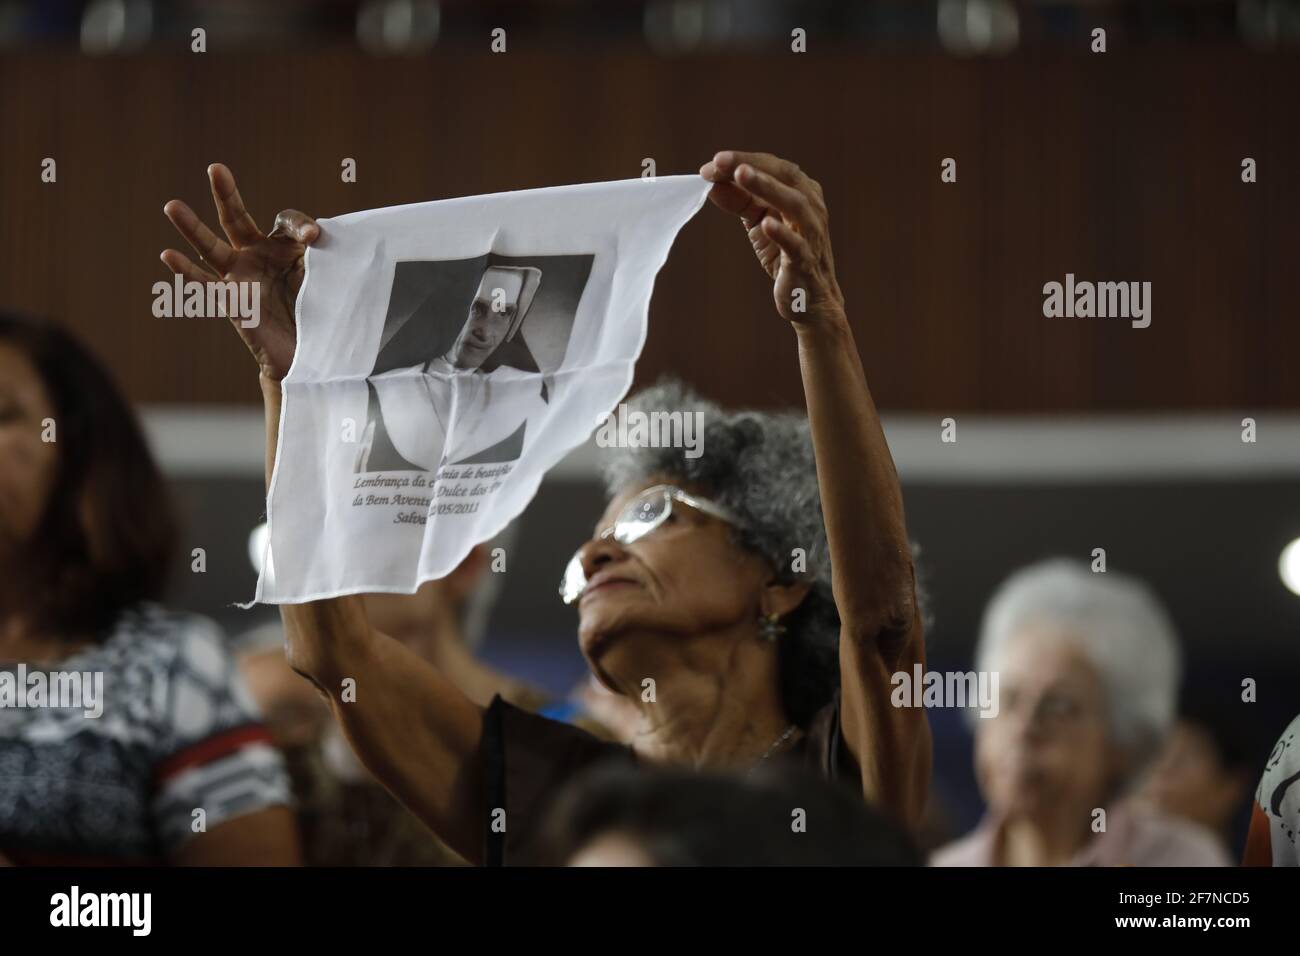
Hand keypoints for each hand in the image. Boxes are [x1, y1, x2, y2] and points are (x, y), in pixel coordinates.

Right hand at [161, 165, 319, 379]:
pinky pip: (206, 285)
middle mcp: (256, 255)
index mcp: (282, 246)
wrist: (310, 351)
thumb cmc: (320, 312)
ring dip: (191, 227)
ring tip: (171, 206)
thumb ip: (324, 255)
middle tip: (216, 168)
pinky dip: (186, 272)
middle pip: (237, 219)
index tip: (314, 239)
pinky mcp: (232, 301)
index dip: (299, 226)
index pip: (285, 221)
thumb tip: (317, 237)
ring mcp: (240, 277)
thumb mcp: (327, 277)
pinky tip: (168, 256)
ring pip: (211, 247)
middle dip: (226, 194)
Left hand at [700, 150, 844, 325]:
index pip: (772, 166)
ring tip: (741, 175)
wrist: (807, 298)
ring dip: (767, 187)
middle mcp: (811, 206)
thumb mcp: (758, 221)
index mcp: (801, 191)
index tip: (714, 162)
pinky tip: (766, 224)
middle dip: (752, 165)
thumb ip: (739, 200)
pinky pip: (797, 245)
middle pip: (785, 176)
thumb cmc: (783, 253)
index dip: (743, 160)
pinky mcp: (807, 261)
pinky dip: (782, 233)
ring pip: (794, 203)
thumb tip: (710, 182)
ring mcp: (812, 233)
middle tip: (721, 161)